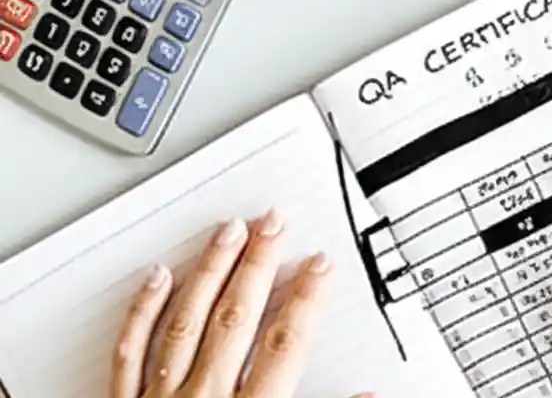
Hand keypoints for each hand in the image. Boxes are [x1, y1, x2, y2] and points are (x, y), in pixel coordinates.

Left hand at [110, 210, 369, 397]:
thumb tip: (368, 397)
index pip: (285, 344)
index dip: (307, 299)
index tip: (321, 265)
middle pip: (237, 319)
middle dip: (260, 265)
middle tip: (275, 224)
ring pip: (186, 322)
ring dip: (211, 272)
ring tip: (229, 232)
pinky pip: (131, 353)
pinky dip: (144, 312)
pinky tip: (159, 278)